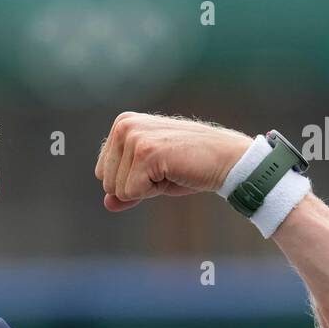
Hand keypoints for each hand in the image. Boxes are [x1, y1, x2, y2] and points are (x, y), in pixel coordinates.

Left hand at [94, 112, 251, 211]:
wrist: (226, 160)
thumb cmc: (190, 167)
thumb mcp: (151, 178)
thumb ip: (125, 188)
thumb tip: (107, 203)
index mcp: (122, 124)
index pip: (102, 172)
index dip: (130, 181)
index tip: (156, 167)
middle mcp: (124, 125)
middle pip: (106, 181)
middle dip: (136, 186)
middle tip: (165, 169)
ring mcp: (134, 137)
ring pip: (117, 189)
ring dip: (145, 188)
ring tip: (169, 169)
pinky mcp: (145, 153)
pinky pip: (131, 193)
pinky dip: (152, 192)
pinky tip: (172, 172)